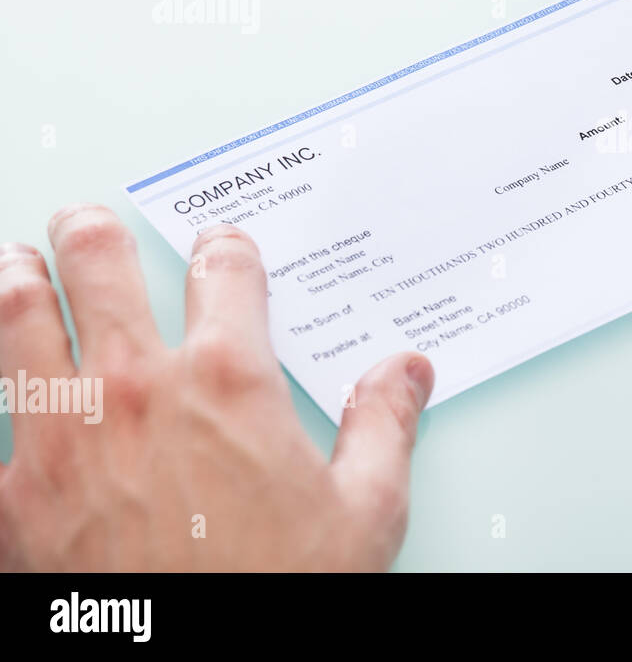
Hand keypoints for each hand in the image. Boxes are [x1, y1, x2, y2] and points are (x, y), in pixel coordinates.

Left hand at [0, 205, 433, 569]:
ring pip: (19, 319)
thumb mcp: (363, 513)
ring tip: (18, 263)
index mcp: (229, 381)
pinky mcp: (14, 495)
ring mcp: (62, 435)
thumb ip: (385, 426)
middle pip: (99, 264)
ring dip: (19, 281)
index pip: (224, 271)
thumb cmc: (279, 592)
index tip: (223, 244)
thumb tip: (408, 373)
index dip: (225, 247)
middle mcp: (137, 388)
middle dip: (91, 232)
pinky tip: (2, 386)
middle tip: (85, 221)